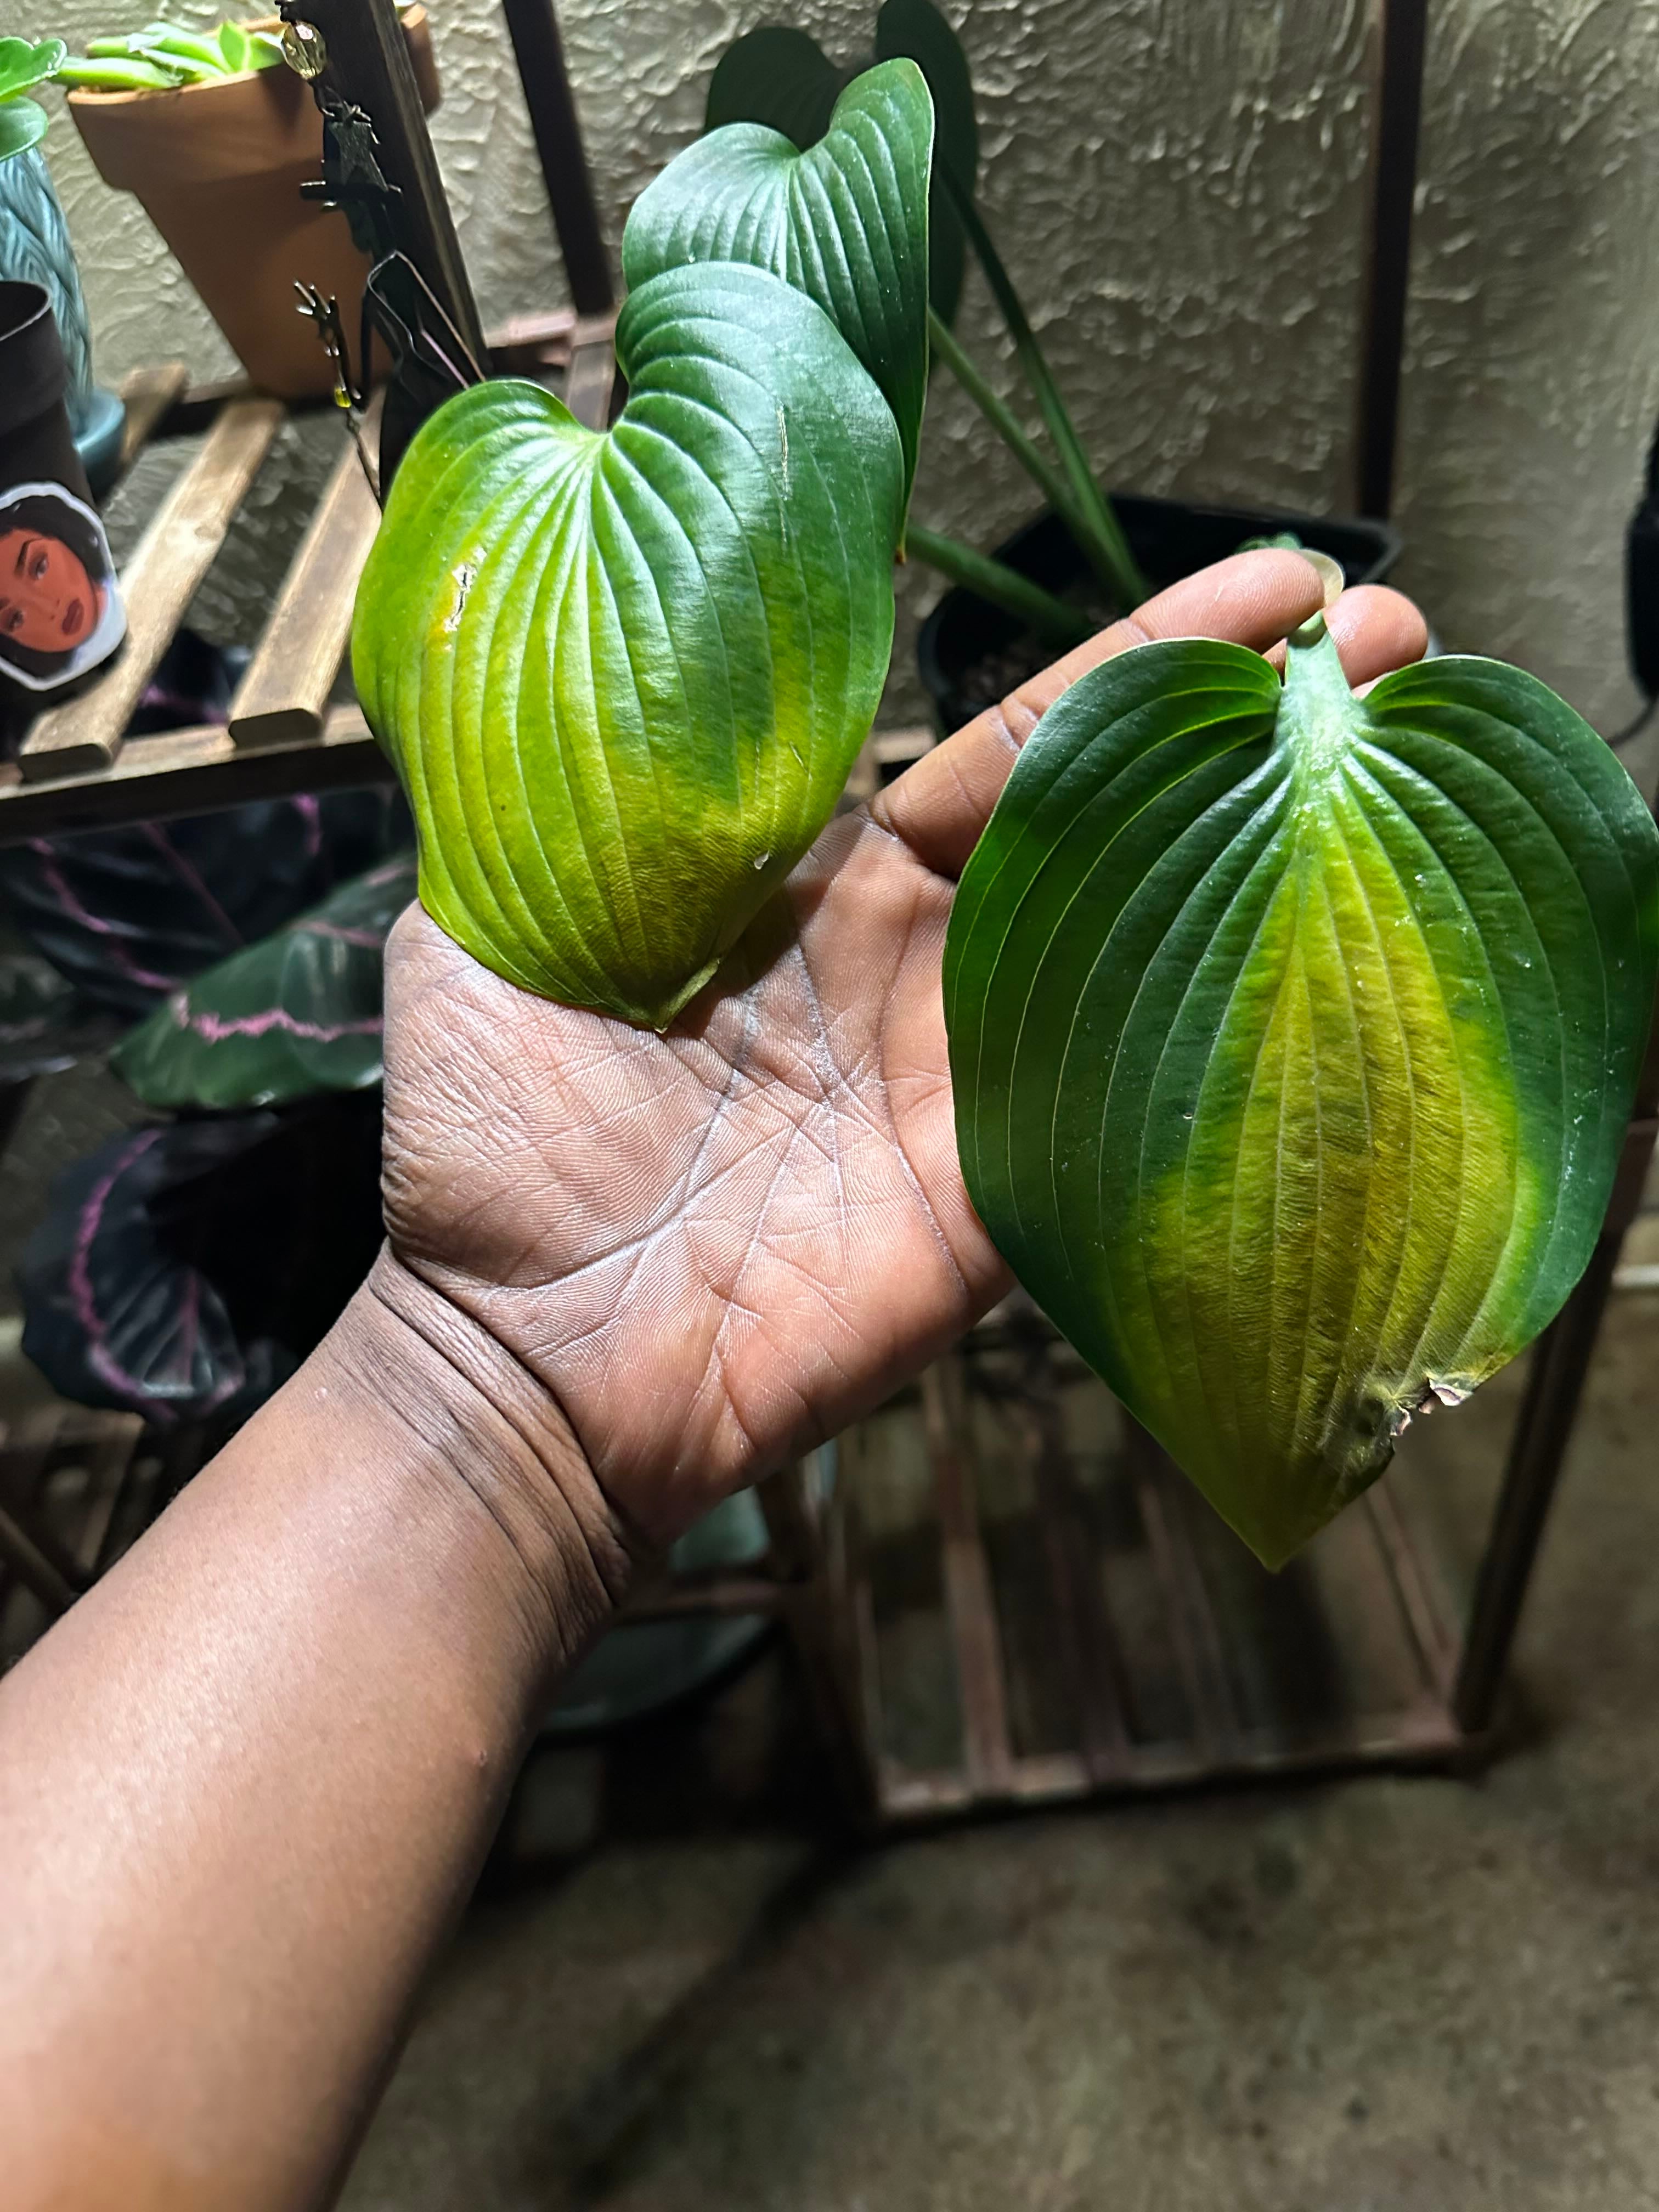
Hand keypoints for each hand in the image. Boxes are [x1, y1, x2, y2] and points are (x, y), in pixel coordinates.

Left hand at [376, 551, 1426, 1552]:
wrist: (520, 1348)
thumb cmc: (491, 1135)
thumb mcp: (491, 919)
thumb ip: (563, 789)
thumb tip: (590, 639)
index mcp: (817, 879)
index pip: (1009, 745)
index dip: (1133, 663)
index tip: (1263, 584)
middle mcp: (918, 967)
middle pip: (1113, 829)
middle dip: (1248, 729)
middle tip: (1388, 630)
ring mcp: (971, 1089)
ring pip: (1147, 956)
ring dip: (1274, 861)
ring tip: (1407, 751)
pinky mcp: (1001, 1210)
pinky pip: (1129, 1121)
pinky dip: (1231, 1052)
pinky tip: (1339, 957)